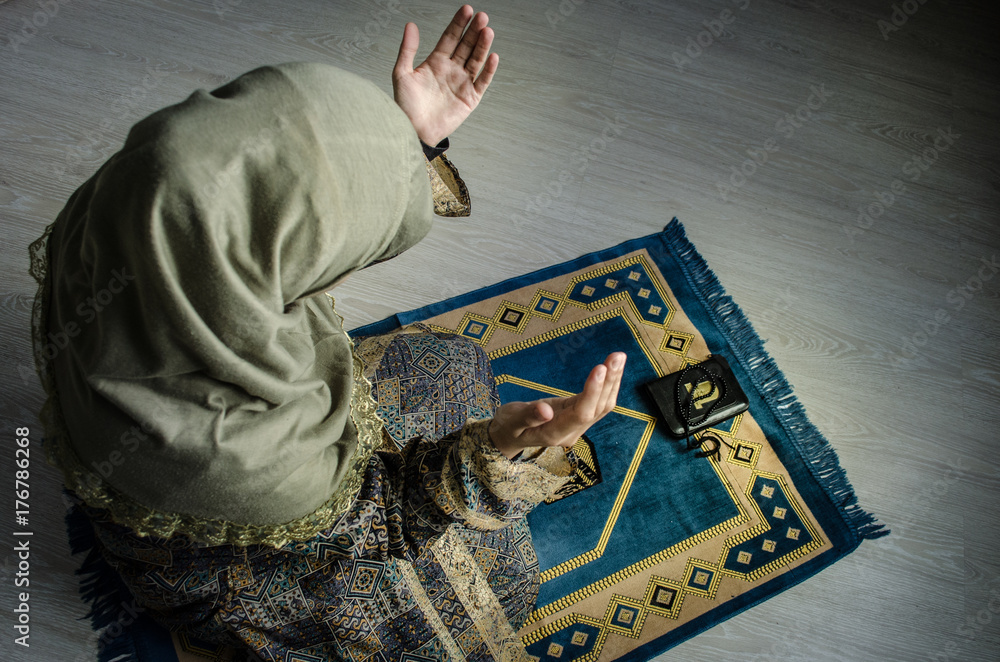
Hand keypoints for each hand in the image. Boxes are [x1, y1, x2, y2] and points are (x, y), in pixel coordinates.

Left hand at [392, 5, 498, 145]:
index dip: (458, 24)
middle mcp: (451, 70)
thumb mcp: (402, 74)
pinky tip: (492, 56)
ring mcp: (462, 83)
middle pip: (466, 46)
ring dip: (482, 46)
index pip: (450, 38)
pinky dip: (488, 70)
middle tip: (482, 16)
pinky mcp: (470, 98)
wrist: (413, 131)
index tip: (466, 10)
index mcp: (436, 62)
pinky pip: (482, 82)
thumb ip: (407, 49)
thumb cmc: (405, 106)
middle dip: (474, 31)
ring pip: (475, 60)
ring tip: (488, 31)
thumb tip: (410, 25)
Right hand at [489, 353, 625, 459]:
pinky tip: (613, 368)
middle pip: (597, 408)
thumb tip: (545, 410)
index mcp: (554, 435)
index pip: (580, 414)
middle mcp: (571, 432)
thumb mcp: (511, 422)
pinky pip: (597, 401)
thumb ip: (528, 417)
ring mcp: (577, 425)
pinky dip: (607, 384)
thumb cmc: (508, 428)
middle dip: (609, 381)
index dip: (592, 392)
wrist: (509, 437)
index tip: (600, 368)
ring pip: (601, 405)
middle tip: (617, 356)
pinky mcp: (577, 415)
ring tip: (619, 356)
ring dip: (612, 381)